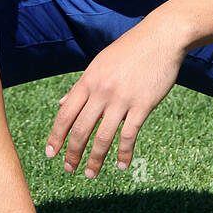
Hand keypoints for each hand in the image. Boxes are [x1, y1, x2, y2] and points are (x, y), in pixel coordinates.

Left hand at [45, 15, 185, 177]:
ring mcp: (122, 99)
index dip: (56, 136)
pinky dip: (124, 153)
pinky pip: (129, 135)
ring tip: (90, 174)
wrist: (161, 37)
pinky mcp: (142, 105)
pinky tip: (122, 165)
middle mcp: (101, 91)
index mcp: (88, 80)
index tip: (51, 153)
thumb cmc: (130, 50)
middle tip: (68, 169)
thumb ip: (81, 86)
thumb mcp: (100, 64)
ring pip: (102, 137)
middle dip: (72, 153)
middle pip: (80, 129)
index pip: (65, 114)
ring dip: (95, 159)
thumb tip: (62, 103)